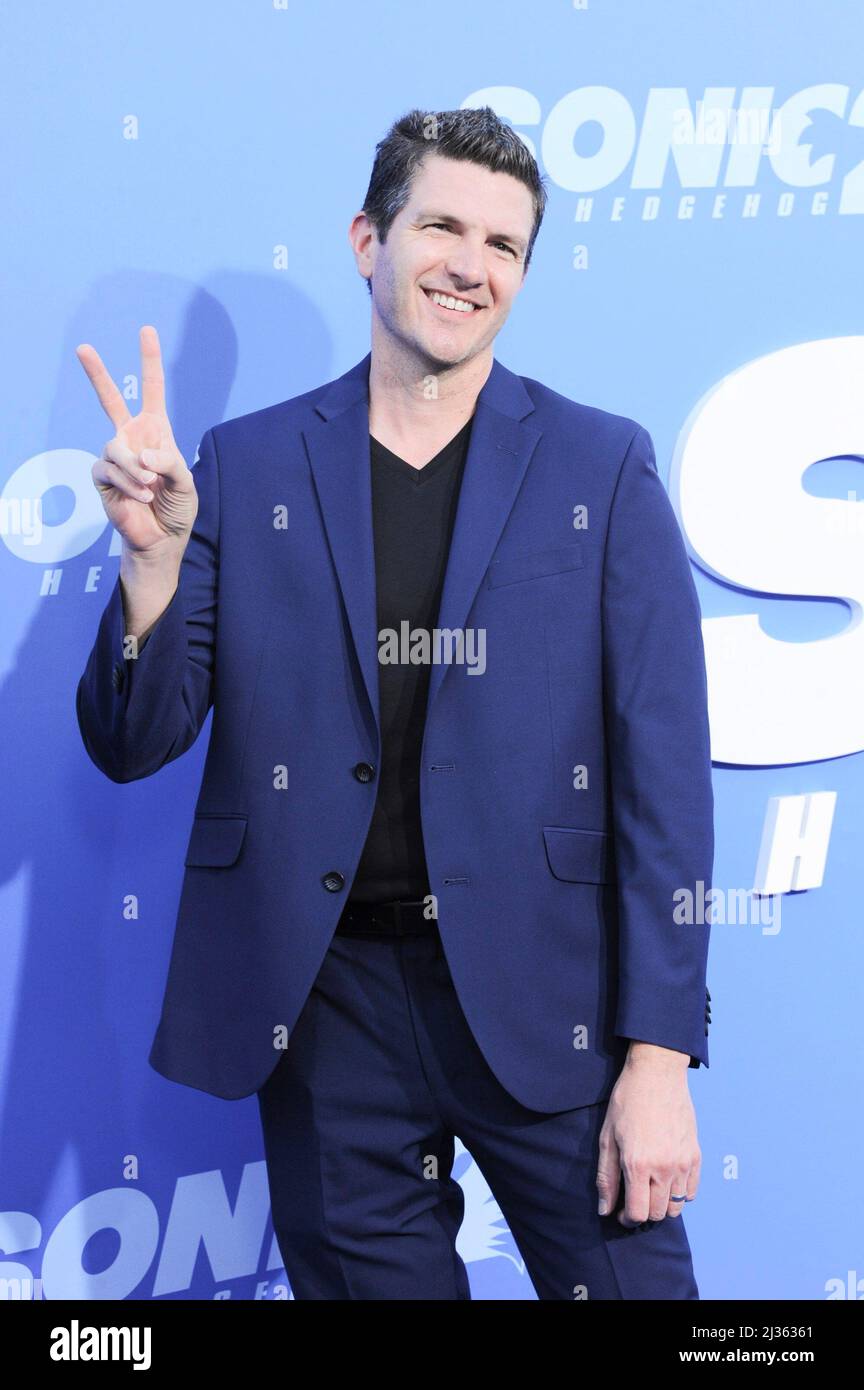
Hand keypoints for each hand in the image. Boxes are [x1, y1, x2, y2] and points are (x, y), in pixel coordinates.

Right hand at [76, 325, 197, 556]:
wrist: (161, 539)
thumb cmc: (176, 507)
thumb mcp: (185, 482)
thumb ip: (169, 462)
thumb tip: (142, 455)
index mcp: (156, 432)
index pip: (152, 390)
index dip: (149, 361)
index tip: (146, 330)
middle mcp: (132, 438)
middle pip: (109, 399)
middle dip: (97, 374)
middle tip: (81, 347)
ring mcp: (114, 456)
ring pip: (115, 447)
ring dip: (136, 469)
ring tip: (150, 487)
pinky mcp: (102, 477)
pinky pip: (109, 469)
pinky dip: (129, 484)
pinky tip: (141, 497)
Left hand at [596, 1048, 699, 1226]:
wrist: (657, 1074)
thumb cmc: (627, 1101)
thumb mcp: (608, 1137)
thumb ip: (606, 1177)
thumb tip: (605, 1209)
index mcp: (638, 1164)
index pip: (638, 1213)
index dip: (627, 1218)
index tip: (620, 1212)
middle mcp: (664, 1168)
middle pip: (657, 1213)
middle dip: (643, 1212)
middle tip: (633, 1199)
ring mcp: (683, 1163)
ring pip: (676, 1206)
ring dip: (661, 1205)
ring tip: (650, 1190)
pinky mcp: (695, 1155)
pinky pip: (691, 1191)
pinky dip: (680, 1194)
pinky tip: (666, 1181)